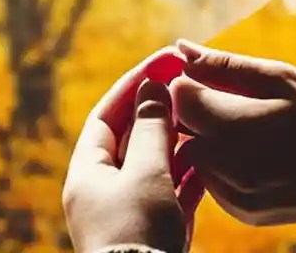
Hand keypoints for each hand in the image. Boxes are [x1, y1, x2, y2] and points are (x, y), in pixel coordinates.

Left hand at [63, 48, 204, 251]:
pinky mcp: (151, 236)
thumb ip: (151, 128)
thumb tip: (151, 88)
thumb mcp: (146, 172)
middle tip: (188, 88)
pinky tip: (210, 162)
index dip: (134, 84)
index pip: (106, 114)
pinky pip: (168, 197)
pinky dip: (187, 178)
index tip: (164, 61)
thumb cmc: (139, 232)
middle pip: (130, 140)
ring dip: (177, 144)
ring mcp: (126, 216)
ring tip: (204, 120)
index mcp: (85, 174)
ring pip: (153, 168)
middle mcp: (100, 193)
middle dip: (159, 113)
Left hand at [169, 40, 295, 226]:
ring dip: (209, 136)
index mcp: (238, 129)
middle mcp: (228, 168)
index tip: (214, 77)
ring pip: (193, 154)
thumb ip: (226, 65)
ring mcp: (233, 195)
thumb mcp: (285, 79)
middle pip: (182, 128)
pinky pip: (211, 178)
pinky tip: (255, 151)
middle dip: (199, 109)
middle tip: (236, 101)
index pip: (181, 97)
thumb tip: (182, 48)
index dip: (192, 81)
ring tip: (251, 126)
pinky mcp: (241, 212)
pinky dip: (222, 161)